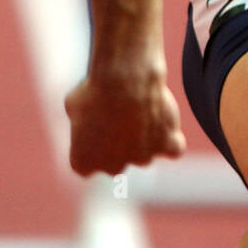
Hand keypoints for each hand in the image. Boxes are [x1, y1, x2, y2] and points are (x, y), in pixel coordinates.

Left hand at [65, 65, 186, 176]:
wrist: (125, 80)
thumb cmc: (95, 89)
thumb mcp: (74, 104)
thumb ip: (81, 121)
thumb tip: (88, 118)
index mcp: (82, 162)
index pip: (86, 162)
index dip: (91, 143)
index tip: (95, 124)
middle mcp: (112, 167)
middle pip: (116, 163)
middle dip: (118, 145)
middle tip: (119, 117)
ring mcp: (141, 158)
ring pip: (144, 155)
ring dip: (143, 139)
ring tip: (141, 110)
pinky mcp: (166, 146)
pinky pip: (173, 149)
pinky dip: (171, 139)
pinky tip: (165, 123)